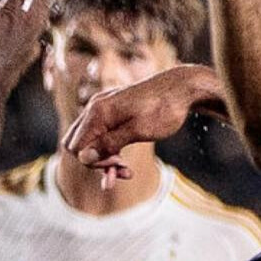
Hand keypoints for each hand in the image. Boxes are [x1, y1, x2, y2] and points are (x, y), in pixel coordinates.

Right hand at [63, 65, 224, 179]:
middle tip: (121, 167)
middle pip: (76, 144)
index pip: (76, 147)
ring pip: (89, 141)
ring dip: (103, 159)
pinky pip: (101, 134)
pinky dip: (109, 150)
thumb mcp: (138, 131)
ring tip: (126, 172)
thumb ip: (109, 144)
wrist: (184, 87)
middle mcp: (96, 108)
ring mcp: (104, 108)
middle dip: (95, 161)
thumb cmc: (165, 109)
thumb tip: (83, 157)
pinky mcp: (113, 111)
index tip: (118, 163)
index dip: (92, 161)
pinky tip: (123, 164)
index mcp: (99, 112)